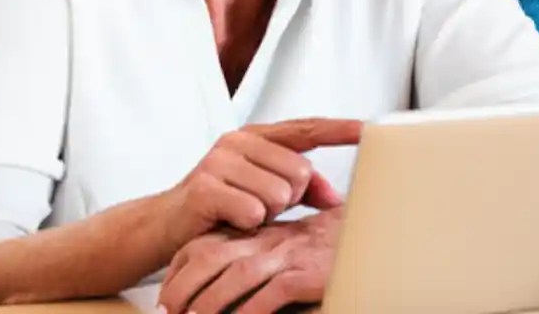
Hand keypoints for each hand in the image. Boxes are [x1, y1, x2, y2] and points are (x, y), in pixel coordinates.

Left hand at [158, 209, 342, 313]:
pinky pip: (273, 293)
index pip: (207, 241)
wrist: (374, 239)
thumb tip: (225, 289)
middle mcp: (268, 240)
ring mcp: (288, 255)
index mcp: (259, 232)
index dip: (180, 268)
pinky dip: (252, 312)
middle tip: (167, 312)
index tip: (165, 295)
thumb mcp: (286, 250)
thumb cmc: (329, 251)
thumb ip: (258, 259)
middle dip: (182, 286)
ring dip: (209, 301)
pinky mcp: (308, 273)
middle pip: (212, 255)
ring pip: (237, 274)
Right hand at [164, 118, 360, 247]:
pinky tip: (229, 222)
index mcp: (257, 138)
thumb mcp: (264, 194)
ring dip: (266, 214)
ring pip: (279, 194)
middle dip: (289, 199)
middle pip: (300, 172)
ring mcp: (219, 161)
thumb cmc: (222, 207)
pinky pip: (253, 212)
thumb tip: (337, 197)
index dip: (340, 129)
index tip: (369, 129)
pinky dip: (248, 225)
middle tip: (260, 206)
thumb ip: (302, 189)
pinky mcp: (205, 187)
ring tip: (242, 214)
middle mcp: (238, 141)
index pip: (307, 129)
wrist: (166, 226)